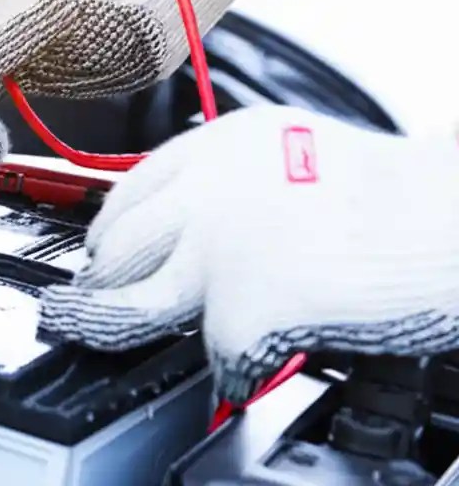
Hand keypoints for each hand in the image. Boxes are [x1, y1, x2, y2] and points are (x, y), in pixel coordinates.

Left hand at [38, 105, 458, 402]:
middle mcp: (204, 190)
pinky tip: (256, 359)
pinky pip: (214, 355)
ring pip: (133, 302)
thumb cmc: (401, 196)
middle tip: (93, 299)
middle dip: (102, 279)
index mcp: (219, 146)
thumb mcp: (291, 155)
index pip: (130, 190)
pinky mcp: (238, 307)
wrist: (455, 218)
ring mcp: (214, 250)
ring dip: (115, 323)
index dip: (110, 229)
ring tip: (99, 329)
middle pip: (117, 245)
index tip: (101, 251)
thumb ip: (230, 183)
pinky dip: (234, 368)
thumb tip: (183, 227)